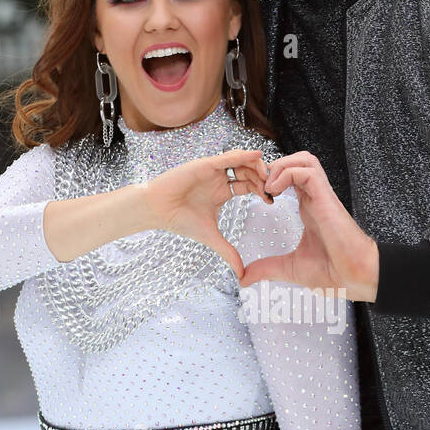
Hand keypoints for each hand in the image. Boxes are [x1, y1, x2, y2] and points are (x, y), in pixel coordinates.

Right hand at [141, 147, 272, 281]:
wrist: (157, 210)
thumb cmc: (179, 220)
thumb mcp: (211, 237)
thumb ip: (228, 252)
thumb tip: (241, 274)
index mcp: (223, 192)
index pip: (249, 186)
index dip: (262, 191)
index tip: (271, 200)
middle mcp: (220, 179)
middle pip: (249, 172)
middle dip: (263, 178)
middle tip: (272, 188)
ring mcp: (213, 170)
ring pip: (241, 161)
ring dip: (256, 165)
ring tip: (267, 175)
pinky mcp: (205, 165)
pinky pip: (227, 157)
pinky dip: (242, 155)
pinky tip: (257, 154)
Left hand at [237, 151, 379, 301]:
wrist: (354, 276)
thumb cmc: (334, 271)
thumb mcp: (290, 268)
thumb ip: (267, 269)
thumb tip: (245, 278)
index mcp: (309, 208)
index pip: (291, 177)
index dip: (271, 179)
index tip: (257, 196)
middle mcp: (315, 197)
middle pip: (298, 161)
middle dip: (274, 167)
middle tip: (260, 187)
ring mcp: (322, 196)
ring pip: (304, 159)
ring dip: (281, 166)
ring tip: (268, 187)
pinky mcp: (326, 198)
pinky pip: (307, 171)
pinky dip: (287, 174)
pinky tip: (275, 191)